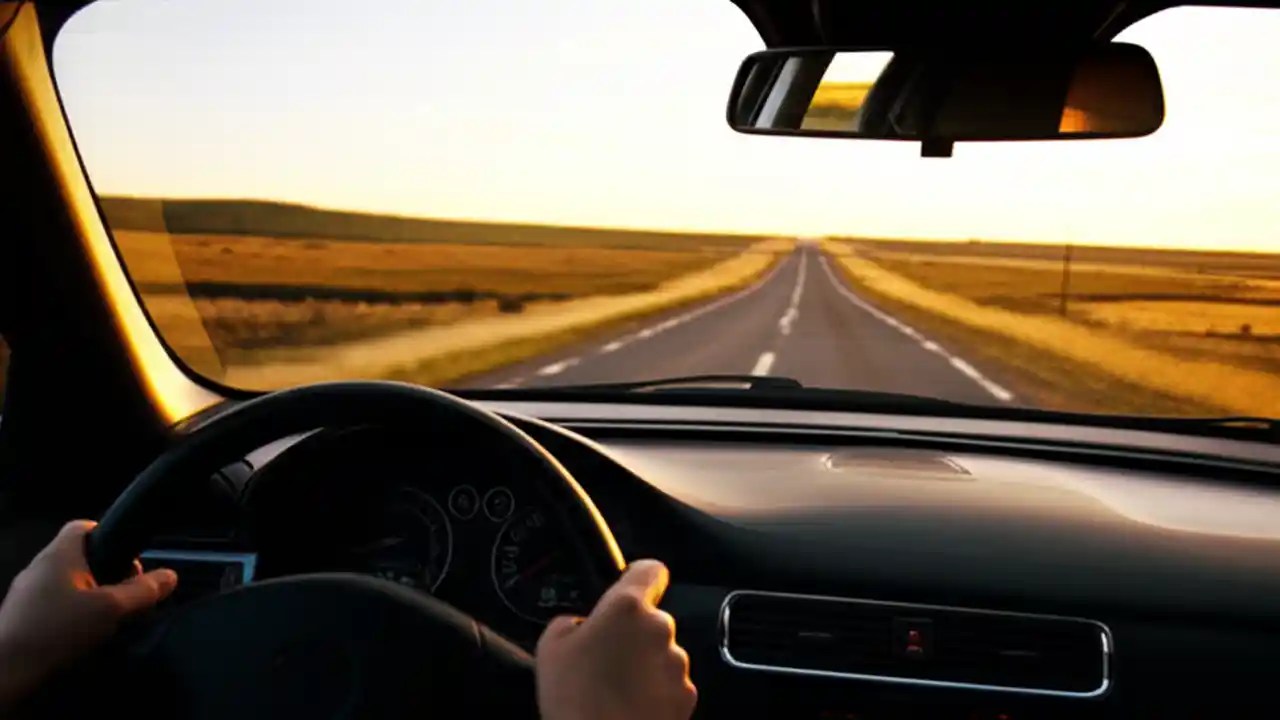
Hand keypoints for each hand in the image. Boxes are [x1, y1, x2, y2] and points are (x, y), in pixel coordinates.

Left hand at [0, 520, 177, 710]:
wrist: (5, 673)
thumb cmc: (57, 630)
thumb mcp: (111, 609)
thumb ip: (143, 591)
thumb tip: (171, 576)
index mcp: (58, 555)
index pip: (83, 526)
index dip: (109, 535)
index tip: (129, 559)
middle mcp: (38, 568)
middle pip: (79, 558)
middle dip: (107, 574)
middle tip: (126, 597)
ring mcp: (25, 595)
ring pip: (66, 585)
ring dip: (89, 598)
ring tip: (108, 620)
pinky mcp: (20, 619)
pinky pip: (53, 606)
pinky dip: (71, 615)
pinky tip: (83, 637)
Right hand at [536, 559, 695, 719]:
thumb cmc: (573, 699)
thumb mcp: (550, 647)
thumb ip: (570, 622)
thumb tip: (580, 625)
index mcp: (627, 607)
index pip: (650, 569)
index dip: (639, 577)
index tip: (628, 587)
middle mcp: (659, 628)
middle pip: (650, 618)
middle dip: (632, 633)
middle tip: (603, 657)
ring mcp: (677, 663)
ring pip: (660, 652)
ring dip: (643, 663)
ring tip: (613, 689)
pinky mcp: (686, 695)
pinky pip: (669, 682)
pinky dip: (654, 691)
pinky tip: (629, 707)